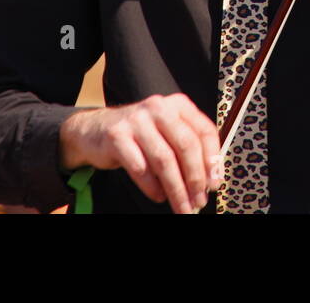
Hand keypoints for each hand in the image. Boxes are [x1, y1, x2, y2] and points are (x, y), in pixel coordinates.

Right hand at [59, 93, 220, 213]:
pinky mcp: (117, 137)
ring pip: (164, 160)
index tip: (214, 183)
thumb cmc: (141, 135)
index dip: (212, 160)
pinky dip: (152, 187)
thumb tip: (211, 179)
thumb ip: (189, 148)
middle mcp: (158, 108)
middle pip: (186, 146)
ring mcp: (136, 121)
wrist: (96, 130)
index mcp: (178, 104)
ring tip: (182, 206)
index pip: (204, 131)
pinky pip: (140, 167)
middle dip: (195, 178)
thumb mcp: (167, 132)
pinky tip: (159, 196)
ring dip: (176, 189)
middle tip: (199, 201)